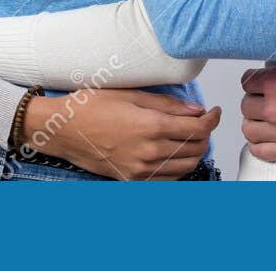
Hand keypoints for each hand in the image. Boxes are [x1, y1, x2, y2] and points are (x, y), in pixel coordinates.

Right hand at [25, 89, 219, 180]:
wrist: (62, 130)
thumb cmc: (91, 106)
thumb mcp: (131, 94)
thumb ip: (167, 104)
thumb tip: (195, 109)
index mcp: (150, 127)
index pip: (197, 129)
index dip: (211, 120)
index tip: (213, 112)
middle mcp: (149, 152)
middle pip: (195, 149)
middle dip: (204, 134)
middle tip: (201, 121)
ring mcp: (140, 170)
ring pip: (185, 167)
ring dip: (194, 152)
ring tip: (190, 137)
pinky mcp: (132, 180)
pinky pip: (167, 179)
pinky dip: (178, 168)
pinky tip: (174, 154)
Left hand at [240, 60, 275, 161]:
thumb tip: (268, 68)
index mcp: (275, 83)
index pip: (246, 82)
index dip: (253, 82)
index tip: (258, 84)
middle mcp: (274, 107)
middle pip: (246, 106)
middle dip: (254, 102)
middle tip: (263, 101)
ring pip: (249, 130)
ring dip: (254, 123)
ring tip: (263, 120)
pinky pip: (260, 151)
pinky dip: (258, 145)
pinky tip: (265, 137)